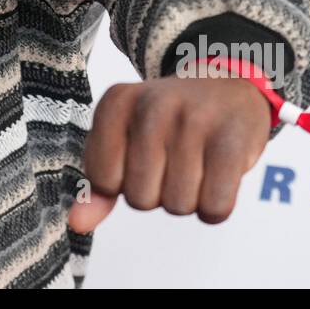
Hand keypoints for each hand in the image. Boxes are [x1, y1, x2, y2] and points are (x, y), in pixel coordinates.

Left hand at [67, 74, 272, 231]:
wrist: (227, 85)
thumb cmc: (168, 120)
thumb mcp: (124, 137)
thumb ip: (98, 182)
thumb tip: (78, 223)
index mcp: (116, 102)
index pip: (102, 179)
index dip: (121, 182)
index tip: (138, 159)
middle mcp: (152, 106)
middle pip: (139, 198)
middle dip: (157, 194)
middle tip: (172, 162)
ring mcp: (194, 121)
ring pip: (178, 205)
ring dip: (189, 199)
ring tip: (196, 164)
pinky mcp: (231, 141)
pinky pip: (215, 206)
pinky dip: (215, 207)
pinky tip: (217, 177)